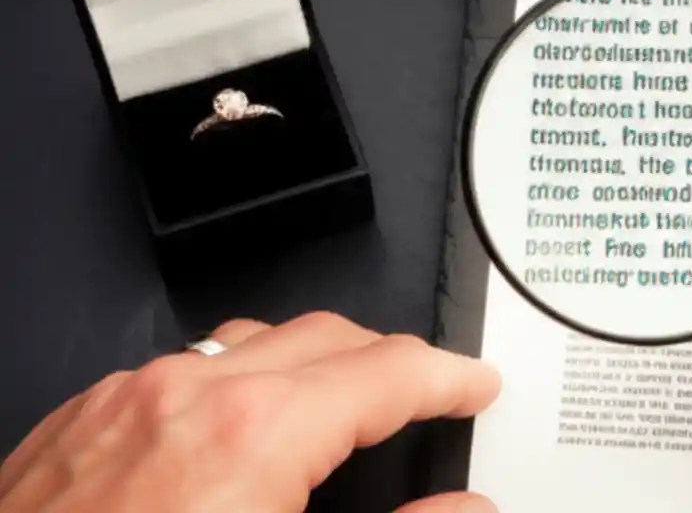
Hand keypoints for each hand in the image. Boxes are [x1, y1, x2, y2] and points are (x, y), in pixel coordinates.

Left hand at [0, 312, 500, 512]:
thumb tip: (465, 511)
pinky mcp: (75, 423)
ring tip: (340, 405)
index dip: (448, 378)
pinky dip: (233, 382)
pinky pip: (178, 372)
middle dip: (388, 360)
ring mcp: (123, 401)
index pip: (388, 372)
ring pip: (247, 343)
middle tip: (427, 395)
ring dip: (310, 364)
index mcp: (255, 432)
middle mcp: (188, 393)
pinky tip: (233, 433)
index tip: (475, 386)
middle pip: (326, 337)